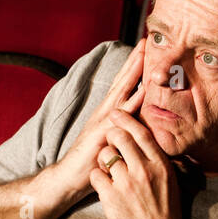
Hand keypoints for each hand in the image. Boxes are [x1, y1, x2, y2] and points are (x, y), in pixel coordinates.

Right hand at [44, 39, 145, 205]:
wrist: (70, 176)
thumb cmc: (93, 161)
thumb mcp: (112, 140)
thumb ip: (124, 129)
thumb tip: (140, 123)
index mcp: (109, 112)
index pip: (124, 85)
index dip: (134, 67)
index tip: (146, 49)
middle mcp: (106, 111)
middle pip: (123, 81)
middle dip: (135, 61)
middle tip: (147, 41)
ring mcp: (104, 120)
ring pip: (122, 91)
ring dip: (134, 72)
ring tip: (145, 55)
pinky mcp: (104, 132)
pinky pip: (121, 115)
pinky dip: (132, 102)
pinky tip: (143, 91)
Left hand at [89, 106, 191, 218]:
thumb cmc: (165, 213)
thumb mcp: (171, 183)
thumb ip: (158, 161)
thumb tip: (146, 141)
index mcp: (161, 166)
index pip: (141, 132)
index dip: (126, 119)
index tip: (117, 113)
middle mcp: (144, 171)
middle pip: (119, 137)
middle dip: (111, 135)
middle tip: (109, 140)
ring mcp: (126, 184)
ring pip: (105, 155)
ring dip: (104, 159)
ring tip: (110, 170)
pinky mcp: (110, 197)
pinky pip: (96, 174)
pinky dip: (98, 178)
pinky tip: (106, 186)